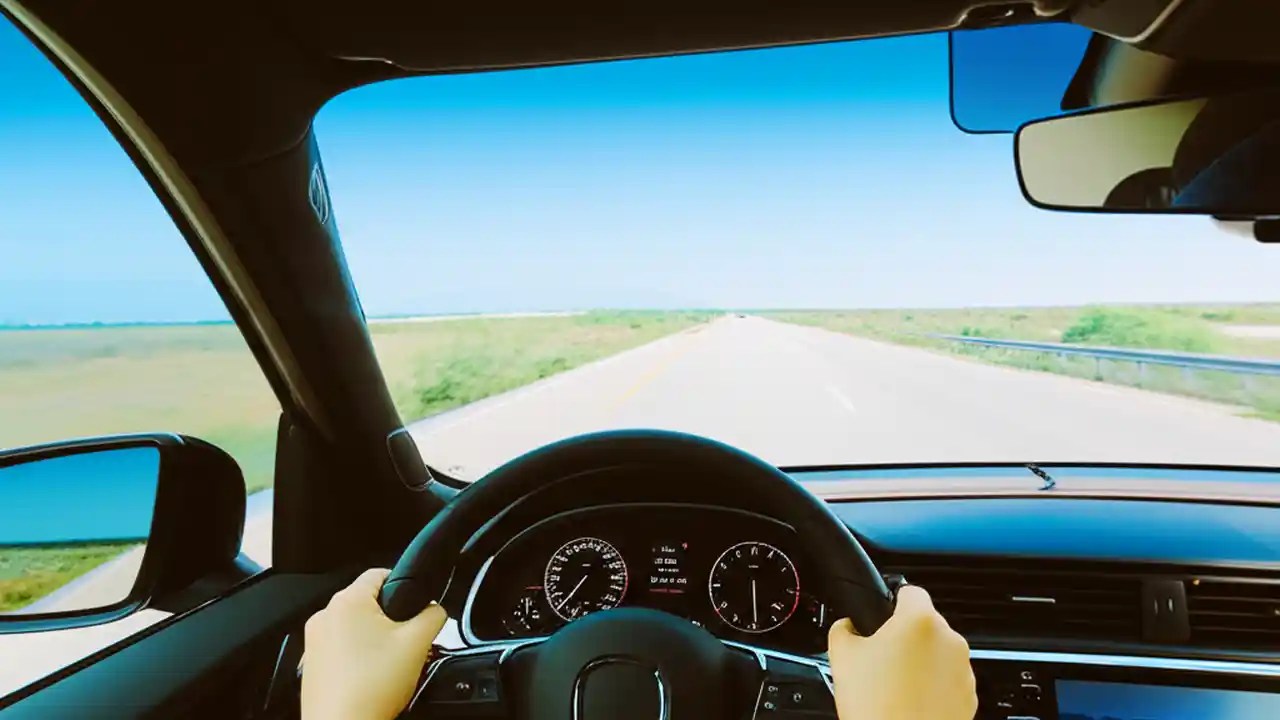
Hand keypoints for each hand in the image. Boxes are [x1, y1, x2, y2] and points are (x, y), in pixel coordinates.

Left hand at [302, 568, 448, 719]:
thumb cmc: (370, 688)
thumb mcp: (418, 643)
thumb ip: (433, 614)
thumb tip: (435, 608)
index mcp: (347, 601)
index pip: (380, 573)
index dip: (403, 585)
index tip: (414, 605)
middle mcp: (324, 617)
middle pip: (368, 604)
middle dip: (390, 620)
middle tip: (405, 644)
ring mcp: (313, 642)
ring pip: (354, 628)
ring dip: (373, 641)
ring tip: (388, 666)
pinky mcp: (310, 664)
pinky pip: (340, 651)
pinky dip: (356, 659)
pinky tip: (369, 679)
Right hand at [827, 585, 976, 719]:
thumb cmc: (877, 707)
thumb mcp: (842, 657)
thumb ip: (845, 628)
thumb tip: (849, 625)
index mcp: (919, 620)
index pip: (909, 591)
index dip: (891, 603)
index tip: (882, 618)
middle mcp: (949, 640)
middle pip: (924, 624)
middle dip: (905, 637)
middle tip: (881, 660)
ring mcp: (963, 669)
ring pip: (938, 653)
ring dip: (920, 662)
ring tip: (894, 686)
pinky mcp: (969, 695)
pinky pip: (948, 679)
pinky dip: (933, 685)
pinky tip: (910, 701)